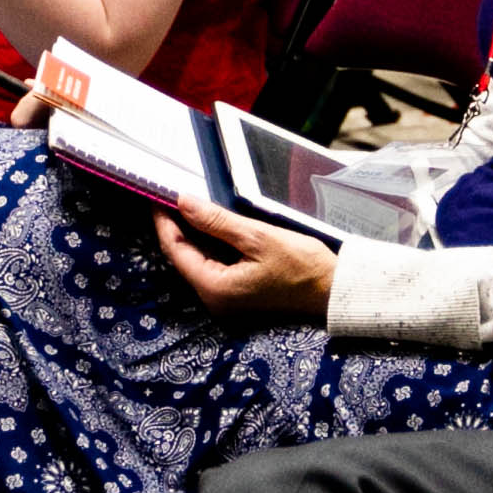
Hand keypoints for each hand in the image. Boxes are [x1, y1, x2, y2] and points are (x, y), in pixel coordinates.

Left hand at [151, 203, 337, 323]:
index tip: (159, 194)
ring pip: (197, 259)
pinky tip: (212, 223)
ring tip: (191, 202)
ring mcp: (226, 298)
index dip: (164, 220)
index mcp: (215, 288)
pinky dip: (209, 243)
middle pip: (183, 256)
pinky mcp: (237, 293)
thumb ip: (217, 222)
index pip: (175, 250)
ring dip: (193, 232)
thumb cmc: (301, 266)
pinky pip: (213, 264)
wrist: (333, 291)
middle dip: (176, 225)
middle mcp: (214, 298)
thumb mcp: (258, 237)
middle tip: (173, 194)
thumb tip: (184, 203)